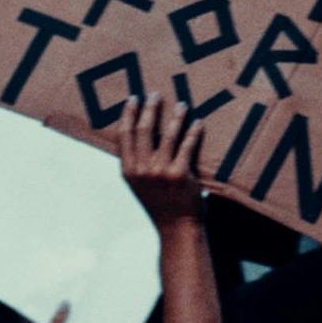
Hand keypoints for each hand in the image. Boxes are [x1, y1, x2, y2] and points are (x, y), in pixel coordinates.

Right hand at [117, 88, 204, 228]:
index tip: (133, 99)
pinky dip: (193, 131)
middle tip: (156, 94)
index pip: (124, 135)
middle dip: (150, 108)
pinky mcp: (180, 174)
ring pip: (167, 134)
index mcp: (128, 171)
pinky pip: (187, 145)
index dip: (128, 114)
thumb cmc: (159, 203)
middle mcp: (141, 170)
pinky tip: (198, 123)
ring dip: (175, 116)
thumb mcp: (138, 184)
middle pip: (144, 130)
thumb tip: (136, 130)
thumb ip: (135, 162)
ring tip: (181, 105)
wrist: (177, 228)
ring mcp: (160, 172)